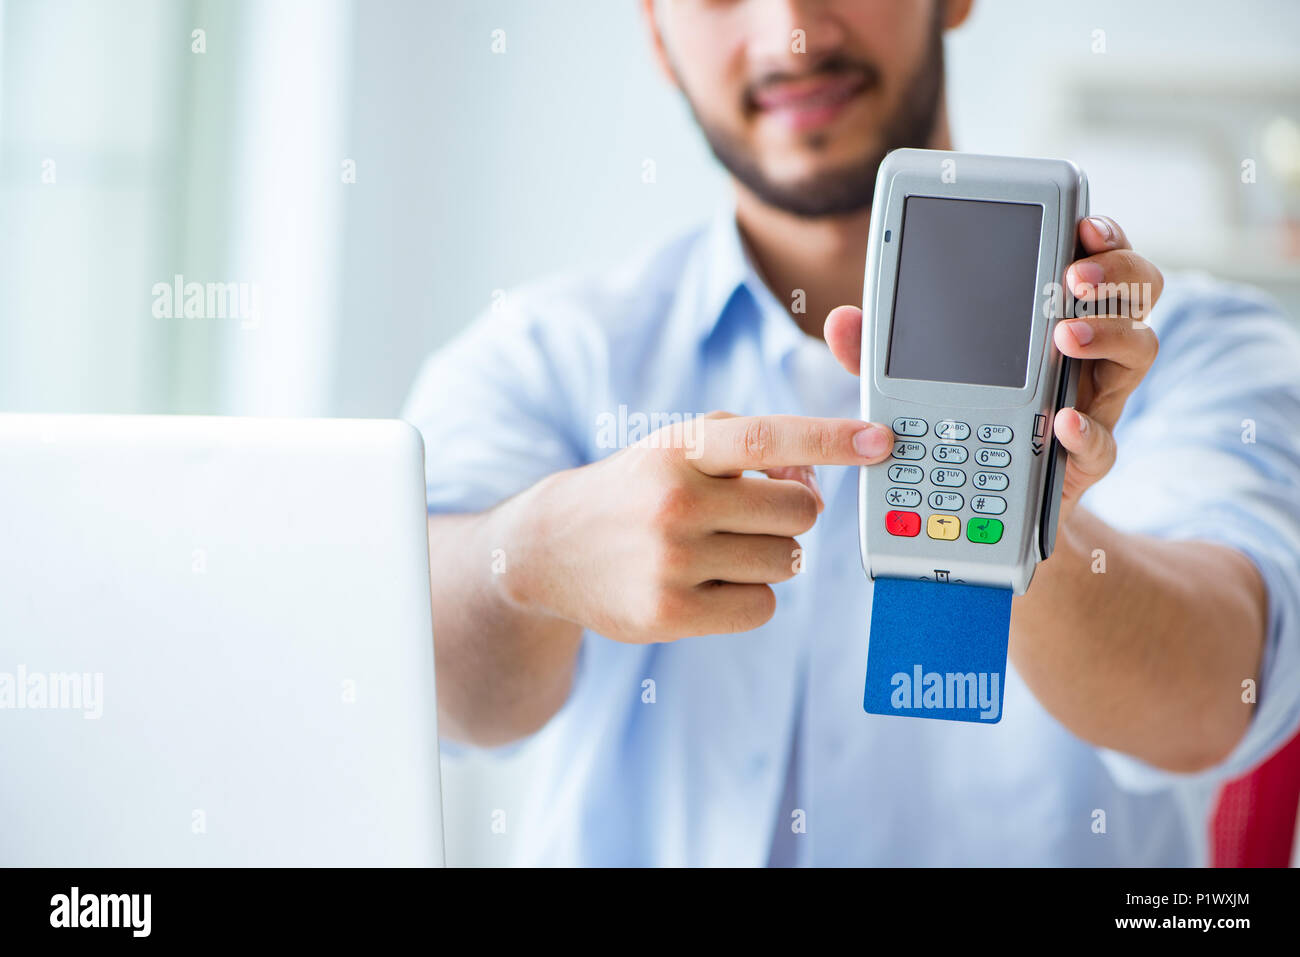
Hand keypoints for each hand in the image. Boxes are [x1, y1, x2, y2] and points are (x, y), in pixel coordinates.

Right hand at [498, 412, 894, 641]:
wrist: (552, 548)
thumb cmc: (637, 490)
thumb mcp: (678, 449)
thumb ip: (750, 450)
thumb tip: (815, 485)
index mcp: (680, 451)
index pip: (768, 439)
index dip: (830, 439)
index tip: (880, 442)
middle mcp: (675, 502)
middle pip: (798, 514)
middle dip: (791, 515)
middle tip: (751, 516)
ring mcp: (671, 562)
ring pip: (784, 563)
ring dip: (768, 557)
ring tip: (718, 549)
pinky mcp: (669, 613)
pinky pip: (761, 608)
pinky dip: (749, 596)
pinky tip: (707, 585)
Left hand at [825, 215, 1161, 525]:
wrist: (988, 506)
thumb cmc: (958, 421)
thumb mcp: (909, 379)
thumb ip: (879, 351)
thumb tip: (840, 320)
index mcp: (1051, 314)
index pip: (1091, 258)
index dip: (1100, 235)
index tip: (1082, 223)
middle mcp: (1088, 349)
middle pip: (1137, 290)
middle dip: (1115, 272)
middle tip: (1074, 278)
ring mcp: (1096, 399)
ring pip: (1140, 350)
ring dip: (1108, 334)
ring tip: (1065, 336)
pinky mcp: (1087, 456)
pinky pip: (1106, 439)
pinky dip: (1086, 429)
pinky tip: (1061, 421)